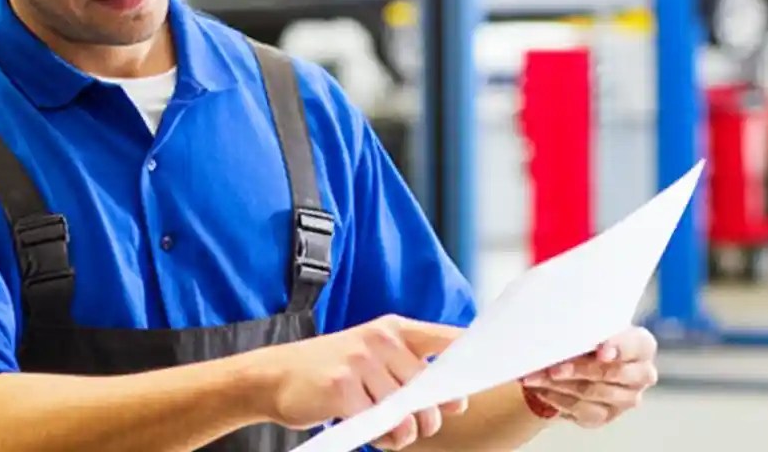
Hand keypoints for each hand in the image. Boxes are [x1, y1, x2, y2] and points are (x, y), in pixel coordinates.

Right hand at [250, 314, 469, 448]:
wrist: (273, 375)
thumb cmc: (329, 371)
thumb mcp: (370, 356)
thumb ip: (410, 371)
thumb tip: (456, 400)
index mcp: (392, 329)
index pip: (446, 339)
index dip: (472, 358)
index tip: (493, 371)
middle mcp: (379, 340)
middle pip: (430, 388)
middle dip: (429, 417)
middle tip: (413, 426)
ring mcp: (360, 362)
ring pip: (407, 412)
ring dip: (404, 434)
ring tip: (387, 432)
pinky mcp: (342, 388)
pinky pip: (380, 425)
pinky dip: (382, 438)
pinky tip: (370, 433)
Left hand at [519, 326, 658, 427]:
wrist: (581, 359)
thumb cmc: (589, 337)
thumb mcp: (590, 326)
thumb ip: (586, 329)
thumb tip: (561, 331)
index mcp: (642, 345)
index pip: (634, 346)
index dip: (618, 348)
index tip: (600, 351)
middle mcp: (641, 374)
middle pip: (613, 373)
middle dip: (578, 369)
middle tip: (553, 368)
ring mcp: (626, 398)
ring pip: (593, 392)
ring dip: (560, 385)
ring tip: (536, 377)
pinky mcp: (607, 415)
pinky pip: (582, 410)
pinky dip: (558, 399)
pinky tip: (542, 389)